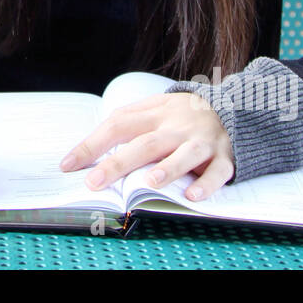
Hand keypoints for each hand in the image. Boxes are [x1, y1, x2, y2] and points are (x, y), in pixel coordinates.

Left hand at [59, 92, 234, 200]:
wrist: (235, 107)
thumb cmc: (184, 115)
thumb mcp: (156, 107)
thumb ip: (129, 121)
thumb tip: (92, 144)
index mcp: (156, 113)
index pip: (118, 125)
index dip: (92, 144)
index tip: (68, 164)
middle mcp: (177, 126)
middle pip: (146, 143)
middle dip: (119, 163)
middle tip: (94, 181)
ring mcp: (202, 141)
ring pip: (184, 154)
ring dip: (167, 168)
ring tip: (148, 182)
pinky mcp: (224, 157)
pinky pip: (217, 172)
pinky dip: (206, 184)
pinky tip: (192, 195)